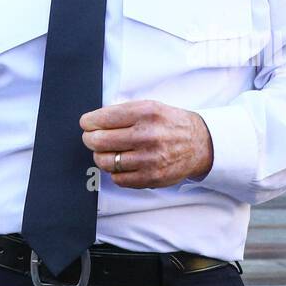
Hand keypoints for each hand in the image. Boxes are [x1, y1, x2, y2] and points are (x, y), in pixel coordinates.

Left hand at [81, 101, 213, 189]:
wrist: (199, 143)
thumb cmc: (169, 123)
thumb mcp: (150, 106)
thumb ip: (123, 112)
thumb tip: (94, 120)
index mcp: (145, 113)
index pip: (103, 118)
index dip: (89, 122)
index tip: (86, 124)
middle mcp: (147, 135)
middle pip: (99, 141)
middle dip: (90, 139)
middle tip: (91, 138)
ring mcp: (149, 159)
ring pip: (106, 162)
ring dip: (100, 157)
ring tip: (106, 152)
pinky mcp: (151, 178)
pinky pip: (118, 179)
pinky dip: (115, 172)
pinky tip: (121, 164)